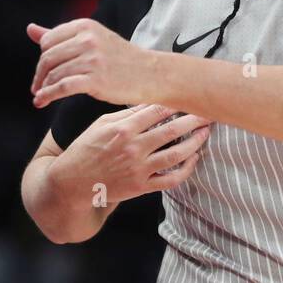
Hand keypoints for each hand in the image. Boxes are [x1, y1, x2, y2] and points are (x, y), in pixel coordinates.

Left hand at [27, 19, 154, 106]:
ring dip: (43, 88)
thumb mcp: (91, 40)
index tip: (42, 72)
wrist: (150, 74)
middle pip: (48, 57)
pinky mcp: (95, 80)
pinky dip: (48, 96)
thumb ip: (59, 35)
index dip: (43, 58)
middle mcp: (87, 39)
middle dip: (40, 75)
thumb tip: (30, 29)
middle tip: (37, 88)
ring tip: (40, 97)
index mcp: (85, 26)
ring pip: (54, 74)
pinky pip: (62, 88)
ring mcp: (92, 59)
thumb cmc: (119, 58)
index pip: (48, 41)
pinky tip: (42, 102)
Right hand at [52, 105, 211, 205]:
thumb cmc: (86, 149)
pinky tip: (194, 158)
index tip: (191, 96)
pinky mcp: (142, 186)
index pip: (158, 110)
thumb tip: (150, 102)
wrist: (73, 182)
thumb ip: (126, 114)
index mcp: (123, 129)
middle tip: (210, 111)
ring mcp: (139, 169)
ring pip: (177, 155)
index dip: (178, 102)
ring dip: (196, 142)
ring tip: (207, 133)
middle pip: (173, 130)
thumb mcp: (101, 124)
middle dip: (195, 119)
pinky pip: (171, 179)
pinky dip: (186, 169)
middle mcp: (133, 148)